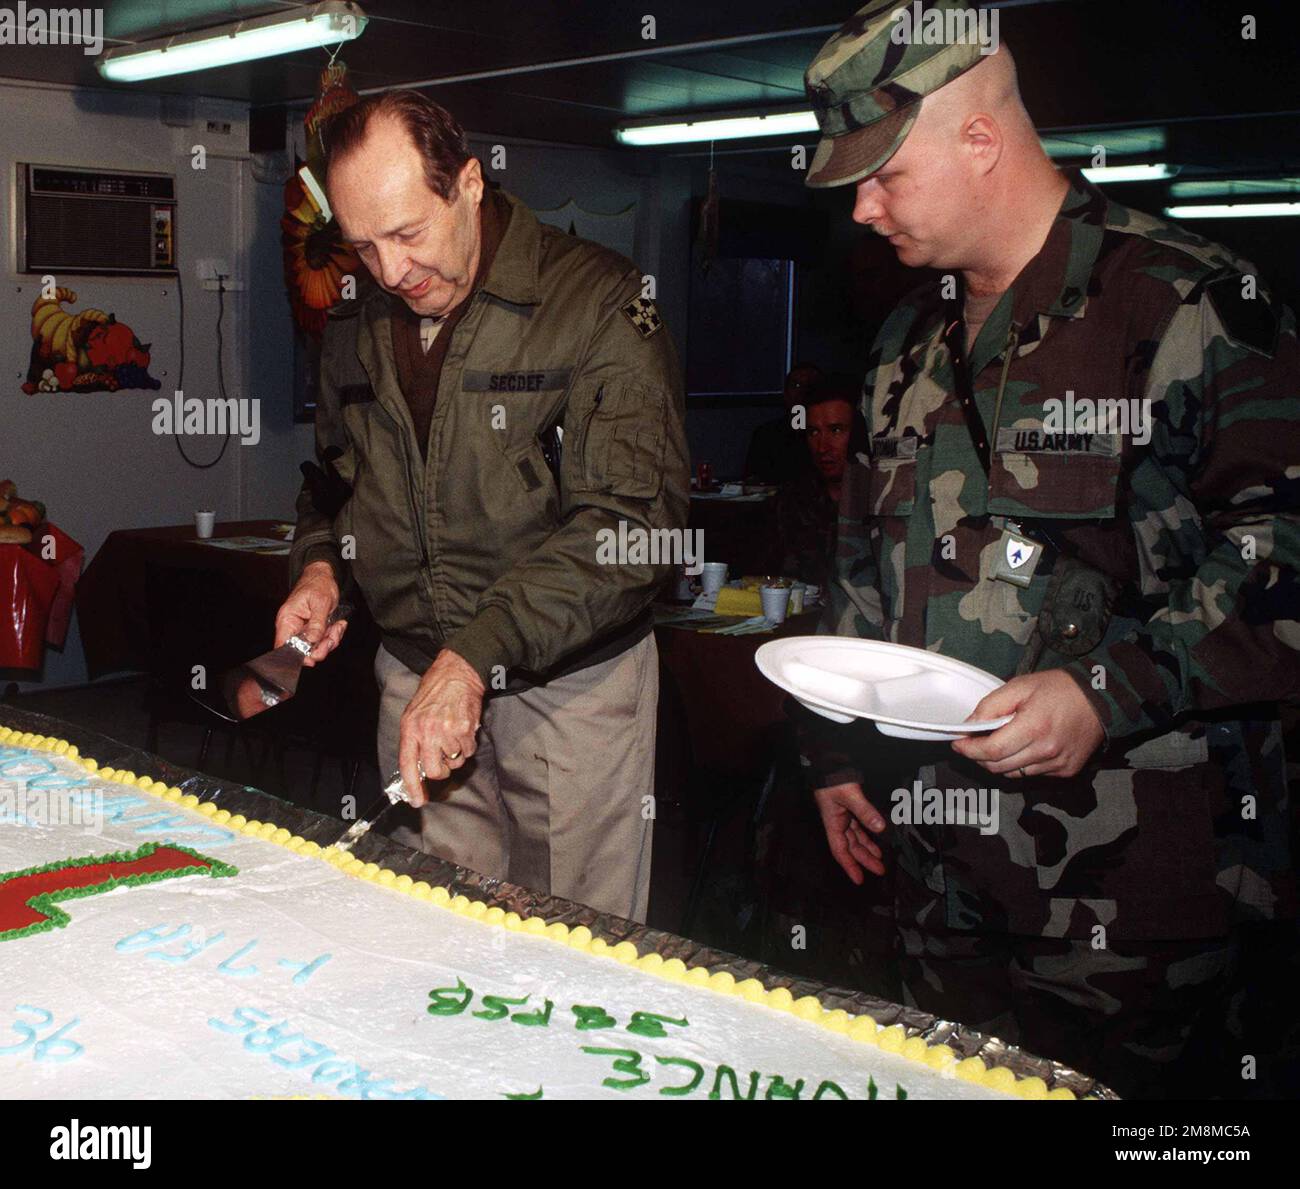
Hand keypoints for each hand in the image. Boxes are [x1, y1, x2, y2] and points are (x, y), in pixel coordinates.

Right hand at [274, 561, 345, 667]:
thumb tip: (312, 641)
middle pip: (302, 651)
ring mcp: (305, 630)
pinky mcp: (316, 630)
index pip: (283, 646)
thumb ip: (317, 623)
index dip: (294, 657)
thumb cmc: (318, 584)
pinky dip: (334, 635)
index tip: (310, 659)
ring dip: (330, 640)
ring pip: (316, 648)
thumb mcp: (320, 602)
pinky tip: (338, 624)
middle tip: (331, 638)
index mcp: (287, 620)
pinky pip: (325, 641)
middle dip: (320, 648)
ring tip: (337, 626)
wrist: (325, 576)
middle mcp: (294, 627)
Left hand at [398, 649, 485, 805]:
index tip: (417, 801)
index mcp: (410, 728)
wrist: (456, 674)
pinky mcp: (466, 730)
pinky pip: (468, 752)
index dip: (412, 786)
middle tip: (443, 759)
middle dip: (441, 771)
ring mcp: (447, 731)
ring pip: (454, 763)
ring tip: (453, 735)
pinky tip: (463, 730)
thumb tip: (418, 768)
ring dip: (455, 755)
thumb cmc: (434, 694)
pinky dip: (467, 746)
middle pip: (434, 771)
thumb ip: (414, 741)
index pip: (407, 765)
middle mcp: (427, 732)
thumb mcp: (413, 714)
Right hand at [813, 782, 887, 883]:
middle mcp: (837, 823)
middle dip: (863, 860)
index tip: (858, 880)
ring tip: (879, 860)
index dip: (849, 866)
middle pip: (850, 847)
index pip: (840, 850)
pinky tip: (875, 842)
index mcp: (833, 823)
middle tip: (879, 871)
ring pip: (854, 839)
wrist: (829, 765)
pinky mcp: (847, 811)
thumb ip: (865, 811)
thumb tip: (880, 827)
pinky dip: (865, 837)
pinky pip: (857, 829)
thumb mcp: (850, 795)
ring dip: (866, 850)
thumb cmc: (834, 780)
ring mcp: (842, 818)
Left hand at [951, 669, 1104, 777]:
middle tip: (972, 743)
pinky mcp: (1066, 770)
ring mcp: (1057, 764)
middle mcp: (1046, 751)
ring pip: (1013, 774)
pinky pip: (1032, 774)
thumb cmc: (1059, 689)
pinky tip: (1023, 747)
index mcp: (1033, 728)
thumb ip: (991, 706)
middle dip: (979, 757)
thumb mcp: (1020, 686)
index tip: (957, 743)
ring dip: (998, 762)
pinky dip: (1020, 764)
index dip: (969, 749)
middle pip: (998, 767)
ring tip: (998, 743)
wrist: (1100, 699)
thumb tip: (969, 726)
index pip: (990, 751)